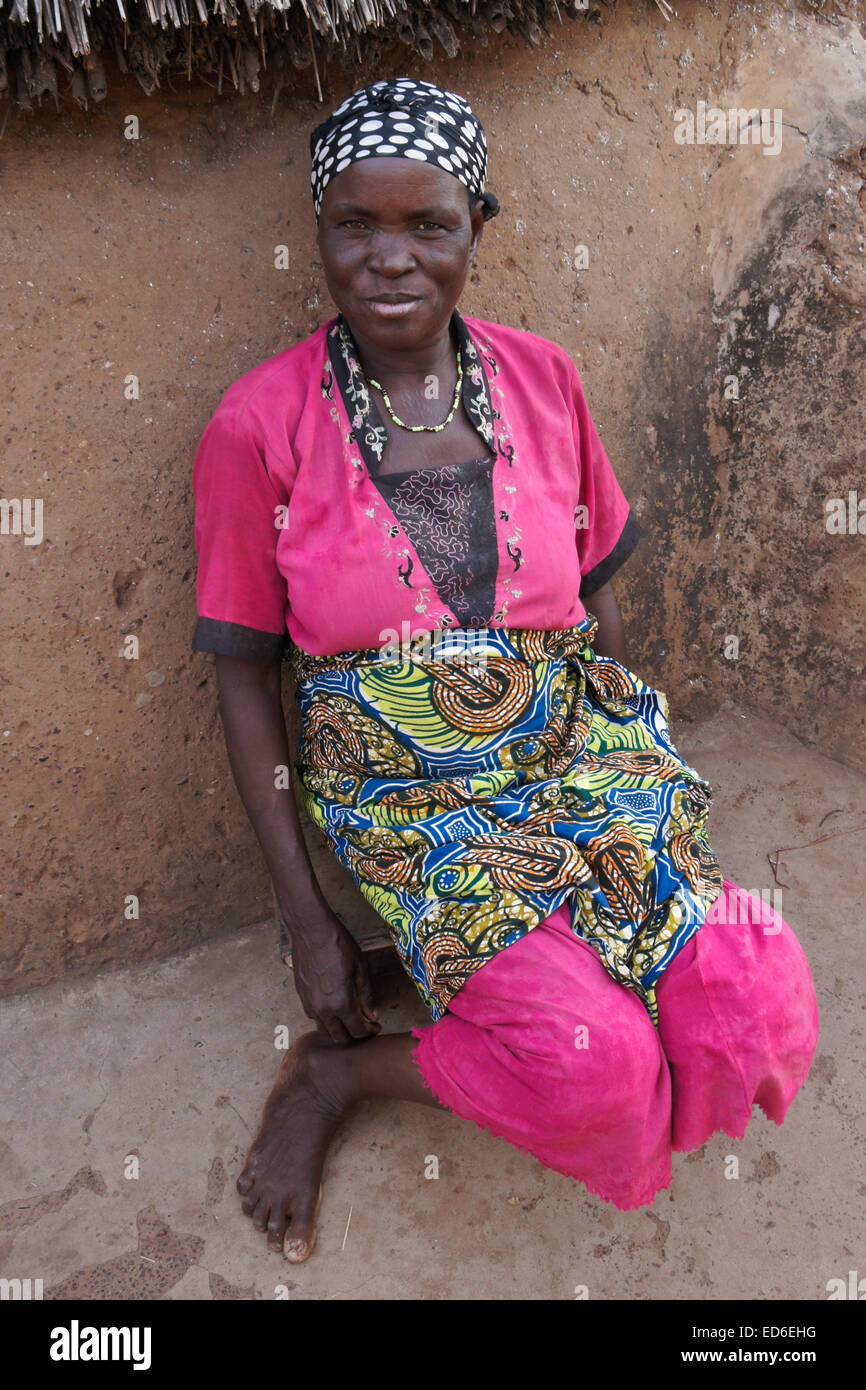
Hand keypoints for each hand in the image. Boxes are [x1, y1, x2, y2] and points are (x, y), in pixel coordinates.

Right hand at [288, 911, 381, 1043]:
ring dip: (337, 1029)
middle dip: (353, 1037)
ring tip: (348, 1019)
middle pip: (338, 1038)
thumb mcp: (361, 969)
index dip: (369, 1032)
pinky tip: (331, 1006)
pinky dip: (324, 1017)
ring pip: (323, 1029)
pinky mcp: (300, 995)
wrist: (312, 931)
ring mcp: (309, 1003)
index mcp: (341, 1003)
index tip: (375, 1027)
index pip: (357, 1031)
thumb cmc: (339, 946)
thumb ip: (367, 996)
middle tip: (363, 1027)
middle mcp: (323, 1009)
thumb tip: (372, 1015)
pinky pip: (313, 1015)